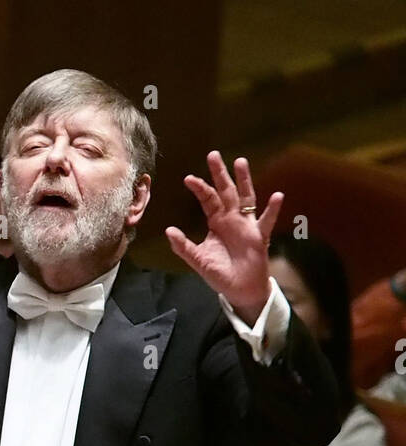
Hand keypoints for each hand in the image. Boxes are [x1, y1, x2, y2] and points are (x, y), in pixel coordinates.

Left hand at [165, 152, 283, 323]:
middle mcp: (232, 219)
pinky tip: (277, 196)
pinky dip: (272, 209)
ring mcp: (246, 225)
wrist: (240, 290)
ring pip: (245, 198)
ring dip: (244, 181)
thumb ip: (184, 247)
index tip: (189, 178)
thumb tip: (169, 230)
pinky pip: (266, 221)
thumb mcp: (198, 260)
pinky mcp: (259, 236)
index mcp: (216, 222)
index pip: (207, 200)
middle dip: (220, 174)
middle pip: (226, 191)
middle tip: (213, 155)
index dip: (200, 189)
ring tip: (241, 162)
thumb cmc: (220, 273)